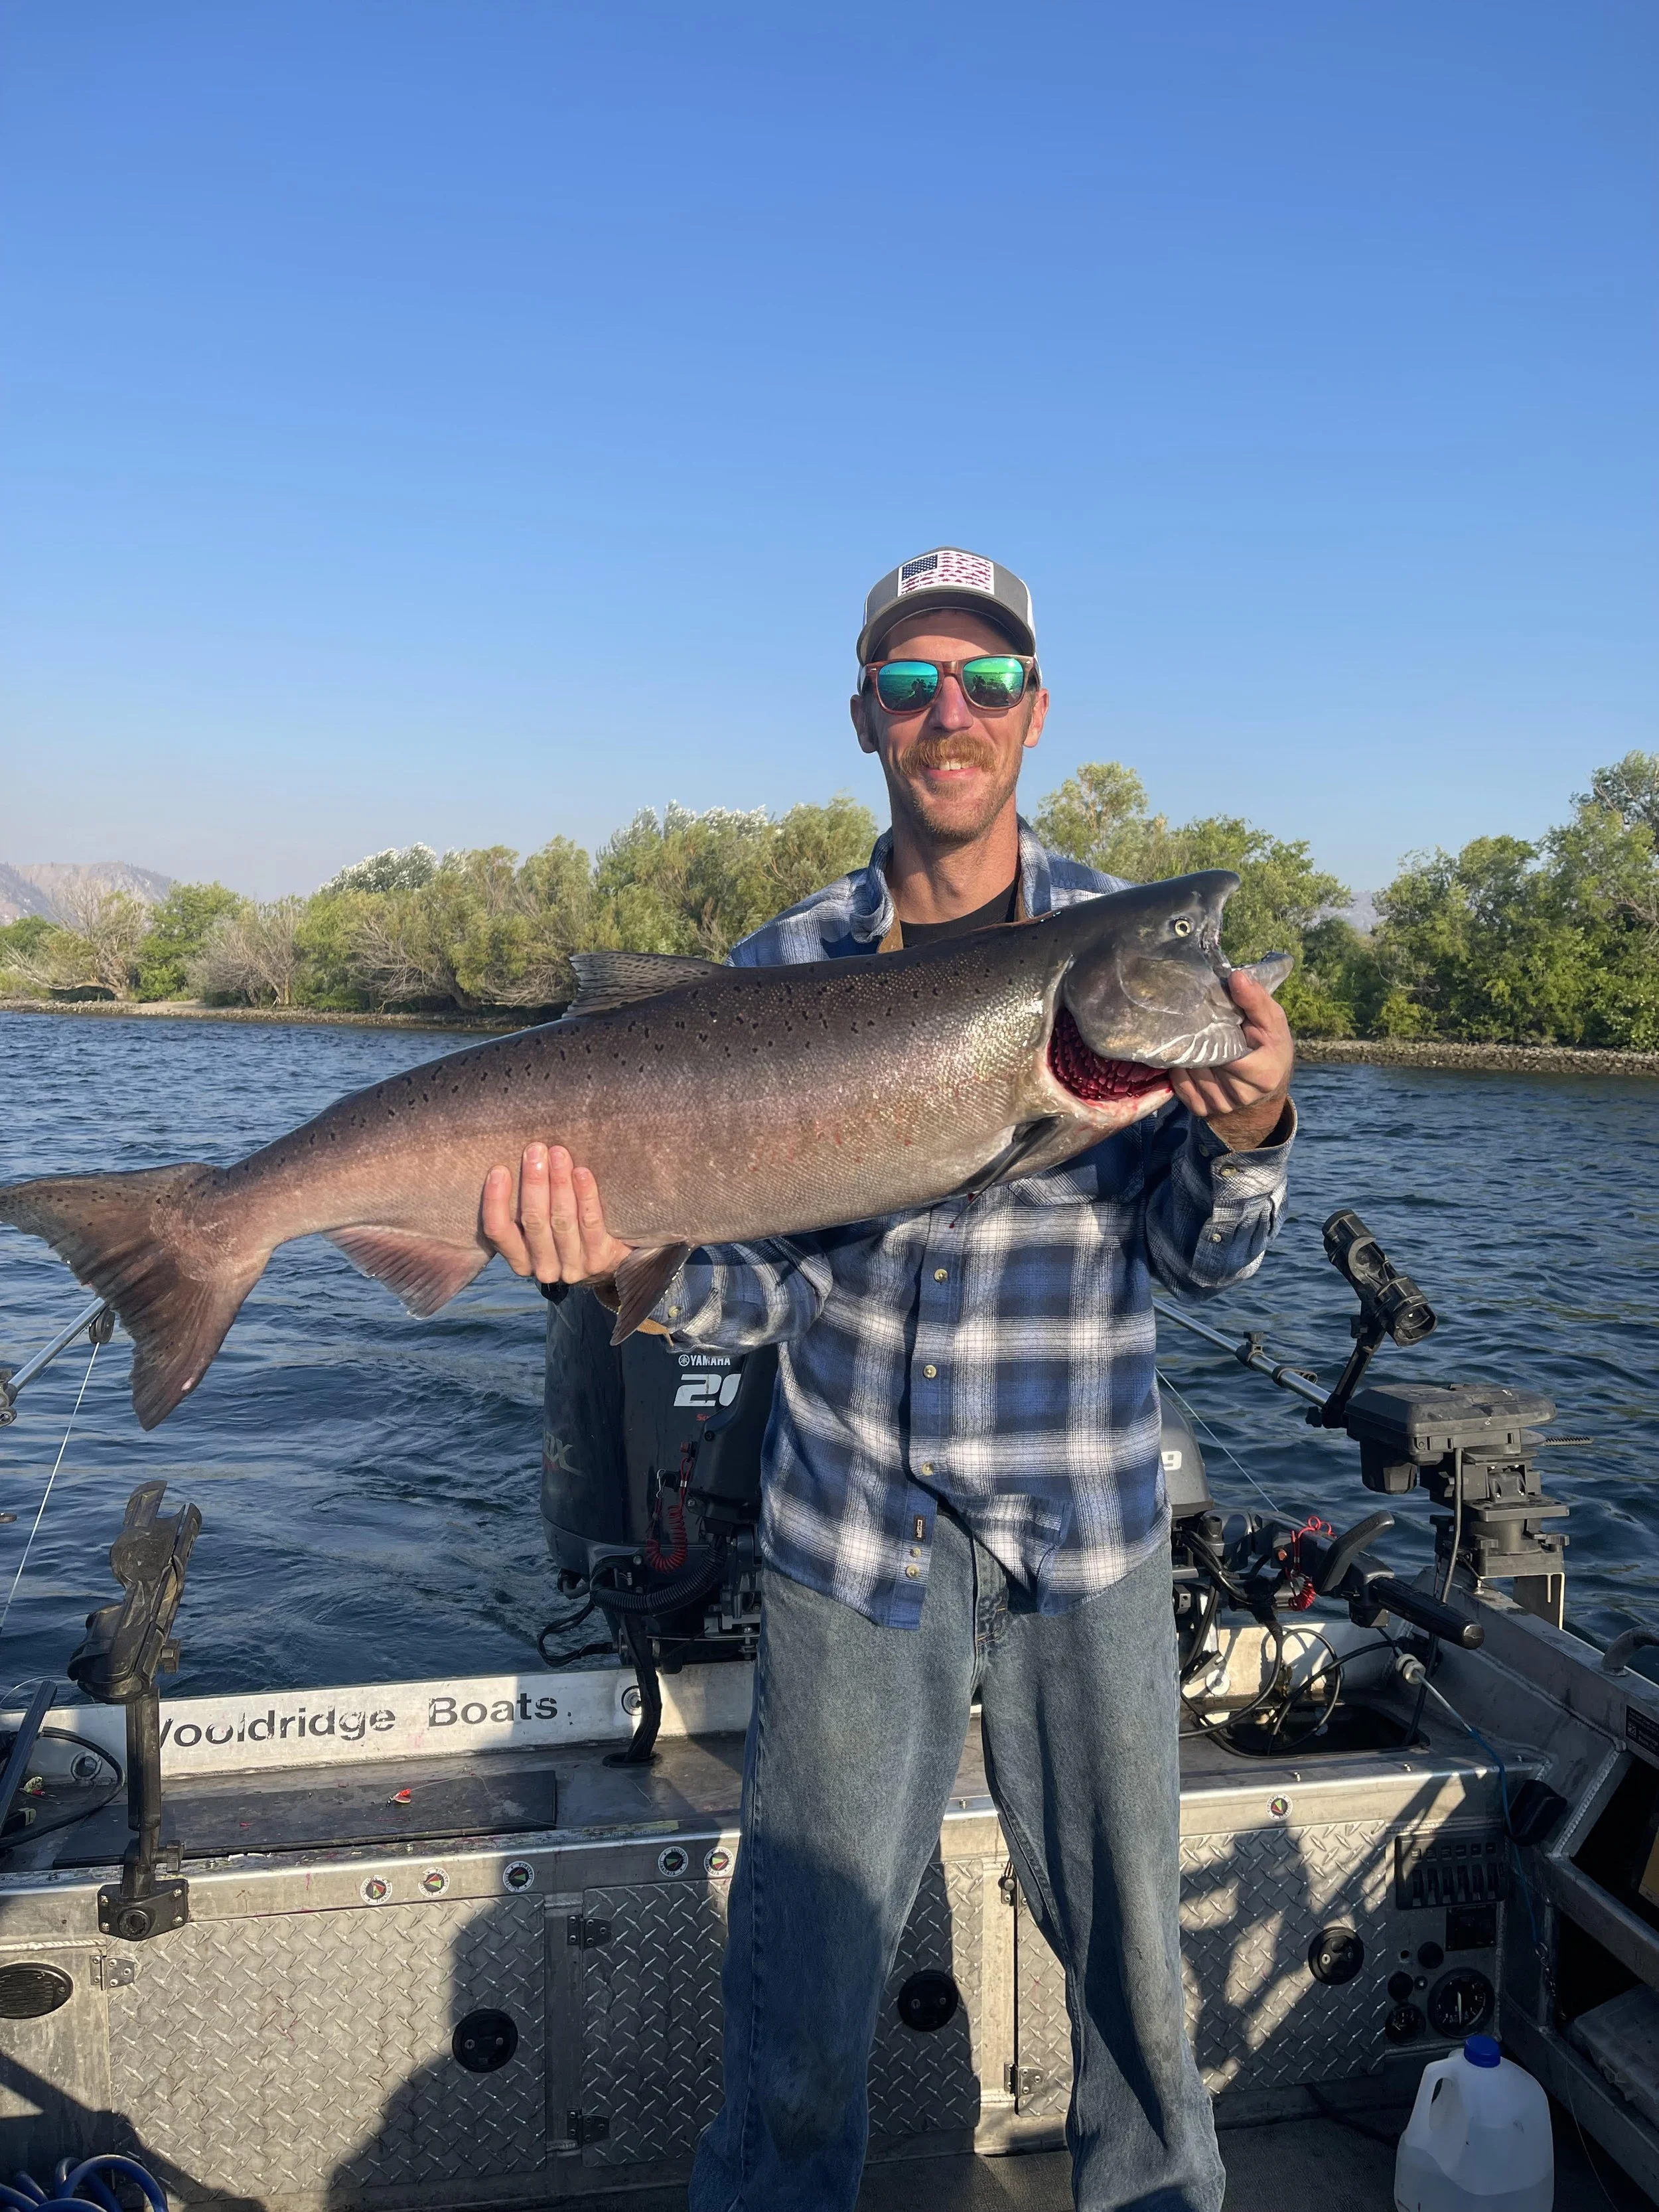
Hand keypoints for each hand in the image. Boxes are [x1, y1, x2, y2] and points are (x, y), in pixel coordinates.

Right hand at [481, 1143, 635, 1284]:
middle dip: (533, 1182)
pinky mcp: (598, 1259)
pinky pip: (590, 1223)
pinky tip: (582, 1173)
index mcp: (519, 1259)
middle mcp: (542, 1266)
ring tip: (559, 1154)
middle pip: (533, 1221)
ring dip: (559, 1184)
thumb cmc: (563, 1227)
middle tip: (535, 1150)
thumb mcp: (539, 1223)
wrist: (610, 1256)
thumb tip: (518, 1157)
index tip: (499, 1170)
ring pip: (561, 1221)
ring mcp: (571, 1266)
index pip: (498, 1232)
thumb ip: (524, 1203)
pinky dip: (586, 1196)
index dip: (495, 1201)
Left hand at [1169, 969, 1293, 1149]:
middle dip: (1197, 1040)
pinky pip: (1179, 1084)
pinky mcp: (1201, 1110)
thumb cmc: (1270, 1047)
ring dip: (1186, 1053)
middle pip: (1204, 1062)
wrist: (1267, 1083)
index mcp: (1262, 1074)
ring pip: (1188, 1072)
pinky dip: (1179, 1068)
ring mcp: (1219, 1106)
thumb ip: (1255, 1000)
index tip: (1206, 1016)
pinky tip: (1187, 1055)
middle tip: (1193, 1022)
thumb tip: (1236, 976)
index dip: (1212, 1032)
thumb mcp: (1272, 1021)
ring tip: (1190, 1038)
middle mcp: (1239, 1096)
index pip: (1226, 1051)